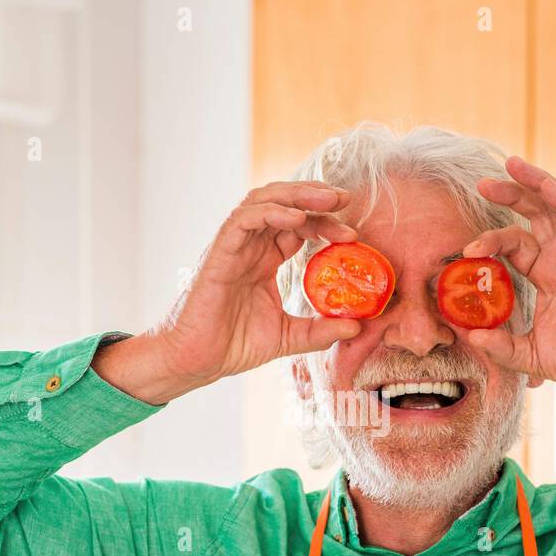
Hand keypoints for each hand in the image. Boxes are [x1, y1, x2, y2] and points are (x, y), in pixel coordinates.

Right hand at [96, 181, 362, 403]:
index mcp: (264, 260)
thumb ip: (320, 331)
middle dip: (315, 197)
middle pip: (284, 205)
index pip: (298, 227)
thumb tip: (357, 329)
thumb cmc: (234, 346)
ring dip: (297, 195)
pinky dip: (271, 213)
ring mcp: (234, 246)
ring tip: (328, 199)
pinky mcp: (220, 252)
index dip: (325, 223)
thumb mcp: (289, 337)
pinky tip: (297, 218)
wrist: (198, 360)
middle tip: (345, 198)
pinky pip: (244, 220)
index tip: (353, 233)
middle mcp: (250, 247)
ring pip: (264, 201)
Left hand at [462, 157, 555, 408]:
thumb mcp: (532, 355)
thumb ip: (502, 346)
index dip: (492, 239)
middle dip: (510, 196)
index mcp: (547, 275)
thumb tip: (469, 336)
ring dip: (536, 184)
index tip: (467, 249)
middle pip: (534, 215)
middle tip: (482, 184)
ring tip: (512, 166)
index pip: (515, 245)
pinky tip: (547, 187)